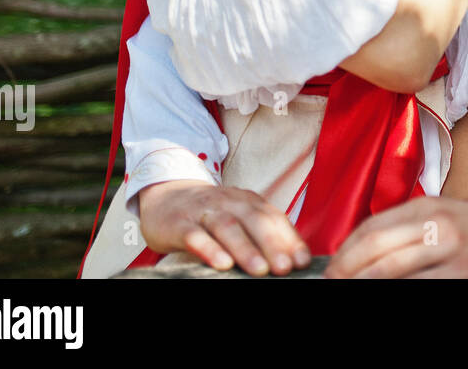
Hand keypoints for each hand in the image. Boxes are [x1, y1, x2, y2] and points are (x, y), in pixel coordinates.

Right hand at [137, 180, 310, 276]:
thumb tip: (292, 259)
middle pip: (254, 221)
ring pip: (227, 227)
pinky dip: (210, 249)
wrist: (165, 196)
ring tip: (260, 270)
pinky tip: (222, 264)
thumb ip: (260, 233)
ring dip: (245, 249)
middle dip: (272, 245)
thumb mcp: (238, 217)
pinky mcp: (179, 224)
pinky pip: (195, 236)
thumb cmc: (210, 215)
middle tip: (284, 268)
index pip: (273, 218)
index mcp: (248, 201)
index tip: (303, 262)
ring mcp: (203, 211)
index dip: (289, 240)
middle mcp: (229, 202)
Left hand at [324, 196, 467, 278]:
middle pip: (377, 247)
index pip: (373, 227)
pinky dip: (397, 291)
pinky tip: (385, 294)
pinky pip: (419, 286)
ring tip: (349, 290)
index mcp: (428, 204)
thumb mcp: (445, 214)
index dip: (346, 250)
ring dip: (364, 283)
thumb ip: (409, 226)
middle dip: (347, 269)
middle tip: (332, 283)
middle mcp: (437, 222)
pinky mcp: (463, 274)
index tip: (332, 267)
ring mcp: (451, 249)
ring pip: (392, 270)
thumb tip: (363, 249)